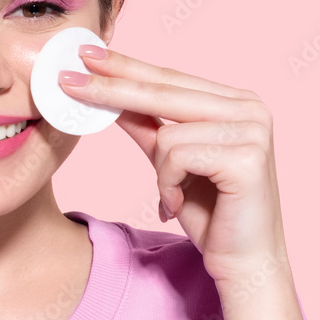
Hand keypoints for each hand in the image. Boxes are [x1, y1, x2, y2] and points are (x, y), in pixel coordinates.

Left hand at [59, 46, 289, 284]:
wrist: (244, 263)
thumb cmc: (211, 215)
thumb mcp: (169, 164)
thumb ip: (146, 126)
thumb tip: (108, 96)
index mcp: (235, 102)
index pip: (169, 78)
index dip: (125, 67)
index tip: (85, 55)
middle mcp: (250, 107)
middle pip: (163, 90)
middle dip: (110, 88)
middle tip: (65, 80)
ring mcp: (253, 129)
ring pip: (167, 134)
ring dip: (160, 173)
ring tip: (173, 196)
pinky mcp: (249, 157)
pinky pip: (177, 157)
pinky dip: (169, 186)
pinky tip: (181, 204)